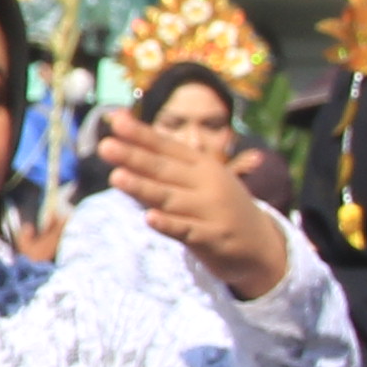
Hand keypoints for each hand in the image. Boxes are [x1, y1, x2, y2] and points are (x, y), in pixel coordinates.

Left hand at [95, 108, 287, 298]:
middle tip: (105, 146)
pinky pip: (186, 231)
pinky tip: (150, 218)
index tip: (114, 121)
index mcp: (202, 165)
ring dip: (143, 187)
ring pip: (170, 198)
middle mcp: (207, 184)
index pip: (167, 146)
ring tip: (116, 177)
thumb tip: (123, 137)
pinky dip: (169, 224)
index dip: (141, 134)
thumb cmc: (217, 205)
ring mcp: (211, 211)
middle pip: (164, 169)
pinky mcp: (213, 238)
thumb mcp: (197, 179)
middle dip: (134, 157)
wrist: (261, 245)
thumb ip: (160, 163)